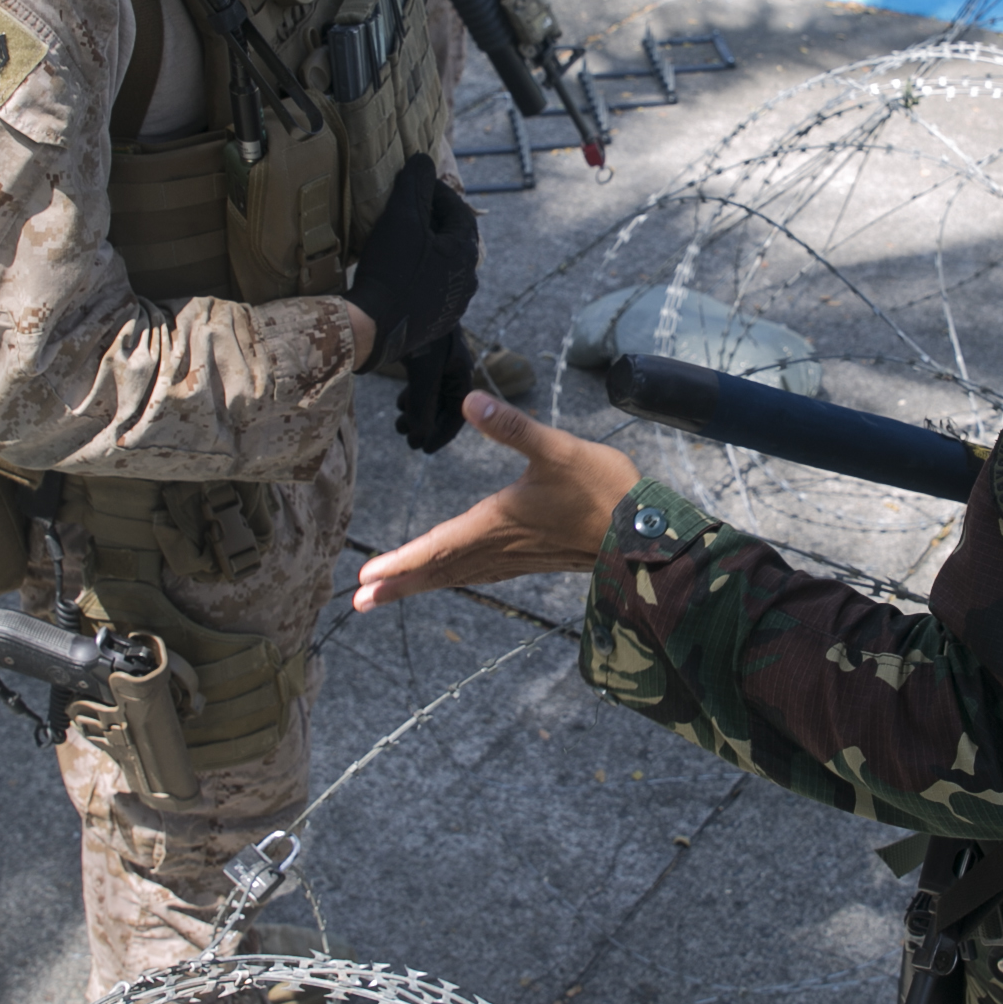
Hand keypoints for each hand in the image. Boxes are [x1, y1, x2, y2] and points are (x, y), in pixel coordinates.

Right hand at [349, 153, 479, 374]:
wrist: (374, 327)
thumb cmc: (390, 268)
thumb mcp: (401, 217)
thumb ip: (415, 185)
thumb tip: (424, 159)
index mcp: (465, 251)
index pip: (459, 211)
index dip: (439, 194)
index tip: (418, 184)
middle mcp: (468, 278)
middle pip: (455, 239)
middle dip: (435, 222)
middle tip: (411, 210)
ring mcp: (456, 304)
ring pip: (447, 266)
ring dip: (431, 250)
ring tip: (406, 241)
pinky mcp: (441, 323)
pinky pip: (437, 290)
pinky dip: (425, 276)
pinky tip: (404, 273)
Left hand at [354, 394, 640, 610]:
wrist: (644, 533)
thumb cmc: (602, 490)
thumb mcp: (557, 449)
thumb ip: (512, 427)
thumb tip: (471, 401)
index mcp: (497, 523)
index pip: (437, 547)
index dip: (400, 562)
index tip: (366, 578)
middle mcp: (500, 546)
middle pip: (439, 570)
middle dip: (398, 585)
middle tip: (358, 602)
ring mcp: (517, 557)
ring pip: (458, 575)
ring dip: (421, 585)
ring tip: (388, 596)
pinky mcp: (533, 558)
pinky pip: (480, 573)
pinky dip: (455, 578)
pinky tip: (454, 576)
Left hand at [395, 329, 473, 453]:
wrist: (404, 290)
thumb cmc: (420, 329)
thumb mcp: (424, 371)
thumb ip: (423, 406)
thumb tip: (418, 439)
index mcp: (460, 368)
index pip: (458, 411)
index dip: (441, 434)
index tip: (423, 450)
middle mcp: (452, 363)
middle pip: (444, 403)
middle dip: (426, 423)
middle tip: (407, 439)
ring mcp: (437, 355)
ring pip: (431, 392)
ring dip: (417, 411)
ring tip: (399, 423)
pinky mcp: (421, 348)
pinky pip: (422, 380)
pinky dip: (412, 395)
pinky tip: (400, 401)